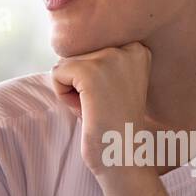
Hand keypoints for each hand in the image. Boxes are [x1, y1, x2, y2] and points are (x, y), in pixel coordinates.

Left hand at [50, 42, 154, 179]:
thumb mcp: (113, 82)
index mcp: (138, 49)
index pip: (91, 49)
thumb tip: (65, 38)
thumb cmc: (114, 124)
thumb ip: (99, 60)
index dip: (92, 79)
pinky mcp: (90, 72)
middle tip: (104, 107)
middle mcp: (128, 48)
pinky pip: (57, 74)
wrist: (124, 157)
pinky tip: (87, 111)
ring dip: (73, 91)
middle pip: (78, 55)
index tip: (112, 99)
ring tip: (97, 109)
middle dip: (81, 84)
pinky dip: (64, 97)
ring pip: (66, 64)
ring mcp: (110, 58)